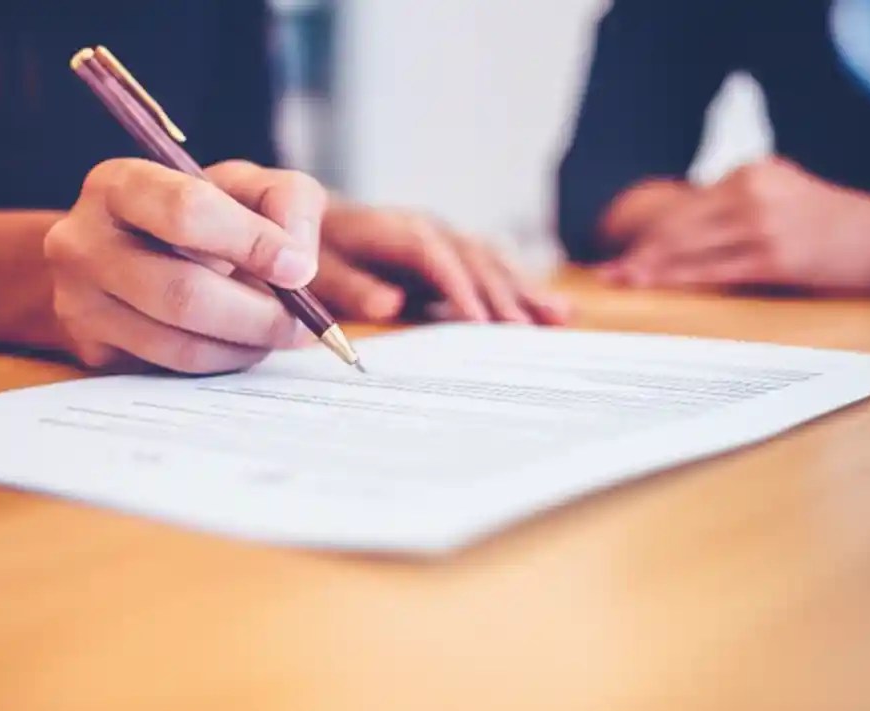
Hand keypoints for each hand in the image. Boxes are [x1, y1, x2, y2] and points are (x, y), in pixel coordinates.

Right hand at [45, 159, 326, 373]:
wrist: (123, 253)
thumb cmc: (197, 215)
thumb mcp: (244, 186)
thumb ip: (285, 202)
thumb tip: (298, 262)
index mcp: (119, 184)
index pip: (187, 211)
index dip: (253, 243)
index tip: (300, 270)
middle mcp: (82, 241)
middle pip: (183, 292)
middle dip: (258, 314)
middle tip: (301, 325)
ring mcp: (78, 302)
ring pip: (179, 343)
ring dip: (245, 346)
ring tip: (277, 334)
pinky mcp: (90, 351)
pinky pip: (170, 370)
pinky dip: (220, 363)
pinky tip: (240, 344)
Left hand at [311, 204, 570, 324]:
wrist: (312, 220)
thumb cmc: (313, 250)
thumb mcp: (319, 269)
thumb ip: (350, 285)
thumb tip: (389, 305)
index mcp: (390, 228)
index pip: (430, 252)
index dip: (457, 283)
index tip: (478, 320)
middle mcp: (426, 228)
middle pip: (470, 256)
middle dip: (500, 292)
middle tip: (525, 330)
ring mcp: (445, 239)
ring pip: (491, 261)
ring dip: (523, 289)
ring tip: (556, 317)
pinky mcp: (454, 255)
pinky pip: (493, 270)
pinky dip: (522, 290)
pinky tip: (553, 312)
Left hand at [599, 158, 869, 292]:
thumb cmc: (839, 225)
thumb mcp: (788, 196)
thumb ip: (745, 208)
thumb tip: (697, 238)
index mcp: (752, 172)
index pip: (688, 206)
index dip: (651, 230)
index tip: (624, 250)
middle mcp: (752, 190)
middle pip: (679, 225)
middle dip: (640, 250)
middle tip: (609, 272)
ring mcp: (763, 223)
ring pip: (689, 247)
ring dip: (649, 266)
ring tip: (622, 282)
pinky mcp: (775, 257)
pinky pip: (713, 271)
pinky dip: (678, 279)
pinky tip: (655, 287)